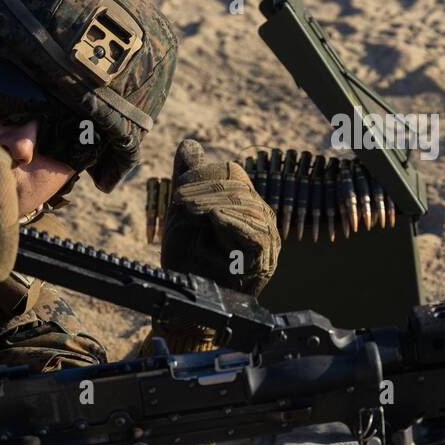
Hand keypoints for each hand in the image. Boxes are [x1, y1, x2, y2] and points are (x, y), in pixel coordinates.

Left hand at [161, 138, 279, 295]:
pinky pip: (255, 232)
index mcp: (243, 205)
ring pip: (246, 206)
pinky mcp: (265, 258)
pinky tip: (212, 219)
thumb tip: (189, 144)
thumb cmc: (187, 260)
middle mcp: (260, 219)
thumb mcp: (184, 213)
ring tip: (188, 211)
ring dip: (213, 205)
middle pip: (240, 188)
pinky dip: (231, 222)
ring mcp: (266, 239)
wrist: (188, 301)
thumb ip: (189, 179)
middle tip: (179, 201)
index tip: (178, 193)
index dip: (205, 177)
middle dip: (206, 191)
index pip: (232, 175)